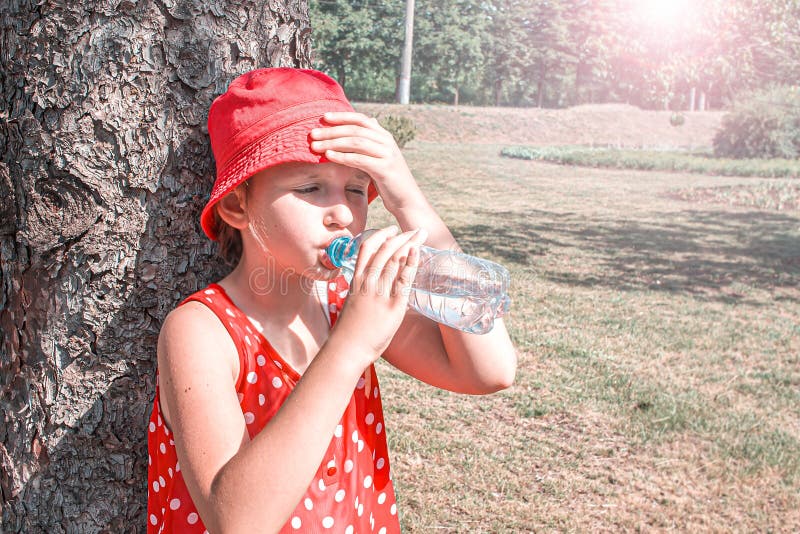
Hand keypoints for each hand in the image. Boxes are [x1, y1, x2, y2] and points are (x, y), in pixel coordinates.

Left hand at [310, 112, 424, 213]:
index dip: (342, 117)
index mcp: (385, 136)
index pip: (361, 120)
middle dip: (331, 131)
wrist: (407, 200)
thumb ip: (374, 140)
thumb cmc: (390, 180)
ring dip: (333, 142)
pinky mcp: (385, 168)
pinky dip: (342, 156)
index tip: (324, 117)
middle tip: (312, 134)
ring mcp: (387, 154)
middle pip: (355, 130)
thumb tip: (370, 120)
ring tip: (315, 146)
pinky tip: (328, 156)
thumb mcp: (382, 157)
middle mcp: (387, 142)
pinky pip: (359, 159)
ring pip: (356, 142)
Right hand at [330, 225, 426, 366]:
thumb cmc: (349, 331)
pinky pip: (404, 279)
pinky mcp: (393, 305)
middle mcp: (367, 282)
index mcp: (356, 281)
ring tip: (420, 235)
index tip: (391, 230)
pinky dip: (411, 263)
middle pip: (385, 250)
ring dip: (409, 244)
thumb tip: (375, 288)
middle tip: (414, 230)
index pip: (367, 249)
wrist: (347, 349)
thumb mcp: (352, 304)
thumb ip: (363, 292)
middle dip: (401, 236)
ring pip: (395, 260)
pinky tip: (417, 252)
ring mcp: (380, 293)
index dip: (380, 235)